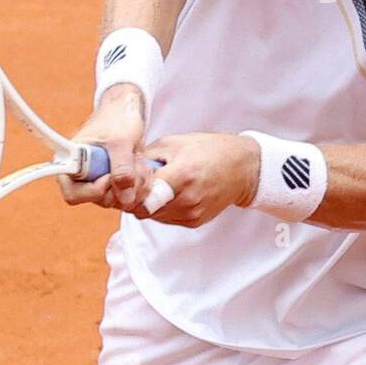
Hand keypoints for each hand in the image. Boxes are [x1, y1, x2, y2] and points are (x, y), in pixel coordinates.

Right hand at [57, 84, 152, 209]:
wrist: (128, 111)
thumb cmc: (118, 119)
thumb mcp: (121, 141)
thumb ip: (122, 169)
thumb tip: (125, 200)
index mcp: (71, 162)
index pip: (73, 195)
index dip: (94, 191)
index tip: (110, 176)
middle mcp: (82, 175)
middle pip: (100, 199)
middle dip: (123, 186)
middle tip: (135, 165)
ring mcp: (99, 180)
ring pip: (117, 199)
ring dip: (135, 184)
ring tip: (140, 162)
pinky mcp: (114, 182)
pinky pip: (129, 194)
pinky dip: (140, 184)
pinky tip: (143, 167)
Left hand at [134, 133, 258, 227]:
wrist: (243, 168)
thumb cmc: (209, 149)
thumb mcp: (175, 142)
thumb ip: (146, 157)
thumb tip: (123, 169)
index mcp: (180, 176)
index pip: (139, 196)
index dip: (126, 191)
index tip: (124, 182)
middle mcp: (186, 199)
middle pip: (142, 209)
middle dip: (133, 197)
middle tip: (136, 183)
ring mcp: (191, 213)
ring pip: (152, 216)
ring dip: (147, 204)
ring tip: (155, 186)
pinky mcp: (194, 222)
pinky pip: (166, 218)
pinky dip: (161, 208)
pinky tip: (169, 193)